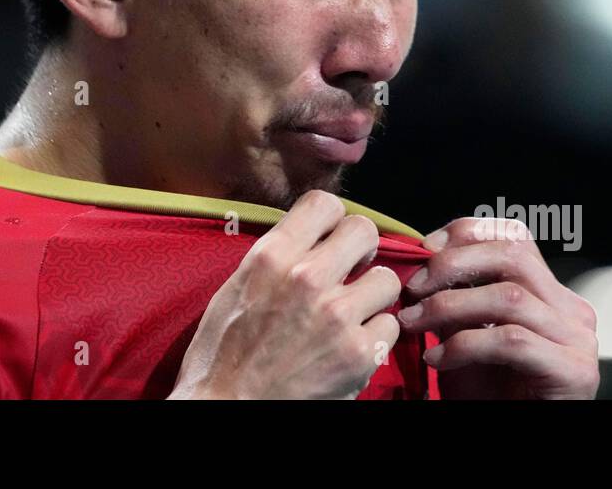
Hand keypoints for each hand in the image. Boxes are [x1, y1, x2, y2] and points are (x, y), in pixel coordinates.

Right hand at [169, 190, 402, 399]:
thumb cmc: (222, 352)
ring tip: (352, 313)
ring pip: (386, 279)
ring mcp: (337, 316)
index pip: (323, 203)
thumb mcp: (237, 286)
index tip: (329, 238)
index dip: (332, 220)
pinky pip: (390, 326)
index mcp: (272, 256)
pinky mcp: (359, 354)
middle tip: (352, 269)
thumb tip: (309, 235)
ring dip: (372, 296)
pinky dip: (375, 336)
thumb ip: (276, 256)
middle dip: (360, 249)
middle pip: (364, 230)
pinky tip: (352, 345)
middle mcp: (307, 277)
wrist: (226, 409)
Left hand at [396, 217, 599, 398]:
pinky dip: (465, 345)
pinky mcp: (574, 370)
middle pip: (514, 256)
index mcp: (551, 294)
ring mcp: (578, 339)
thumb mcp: (465, 333)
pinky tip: (436, 359)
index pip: (515, 238)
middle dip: (455, 263)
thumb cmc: (488, 392)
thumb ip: (456, 297)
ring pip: (509, 297)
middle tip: (414, 286)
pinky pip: (511, 341)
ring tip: (414, 322)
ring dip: (450, 305)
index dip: (468, 233)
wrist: (515, 434)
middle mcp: (571, 310)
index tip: (425, 247)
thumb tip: (419, 263)